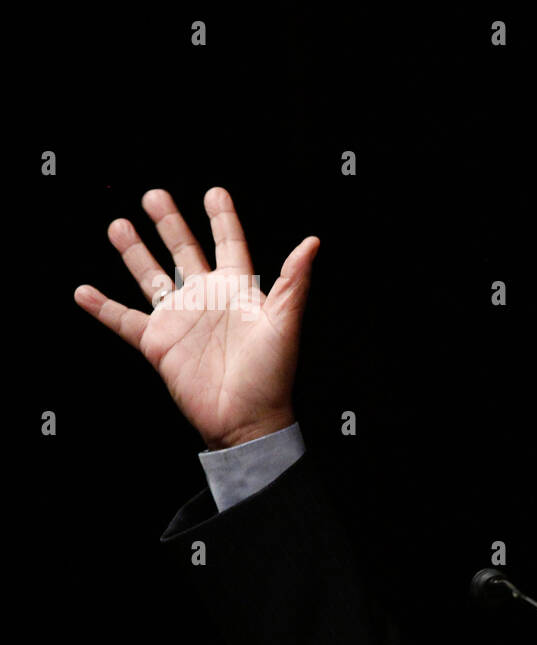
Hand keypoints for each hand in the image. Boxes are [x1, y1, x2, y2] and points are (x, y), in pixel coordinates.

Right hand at [74, 187, 319, 449]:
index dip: (222, 218)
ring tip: (118, 224)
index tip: (213, 192)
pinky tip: (83, 292)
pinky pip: (124, 320)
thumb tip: (312, 242)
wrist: (247, 418)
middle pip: (184, 251)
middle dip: (169, 222)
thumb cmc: (273, 374)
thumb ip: (294, 281)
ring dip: (134, 251)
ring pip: (152, 276)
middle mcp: (207, 299)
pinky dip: (102, 307)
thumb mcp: (286, 323)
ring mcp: (181, 319)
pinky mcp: (158, 343)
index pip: (230, 244)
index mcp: (239, 290)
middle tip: (154, 194)